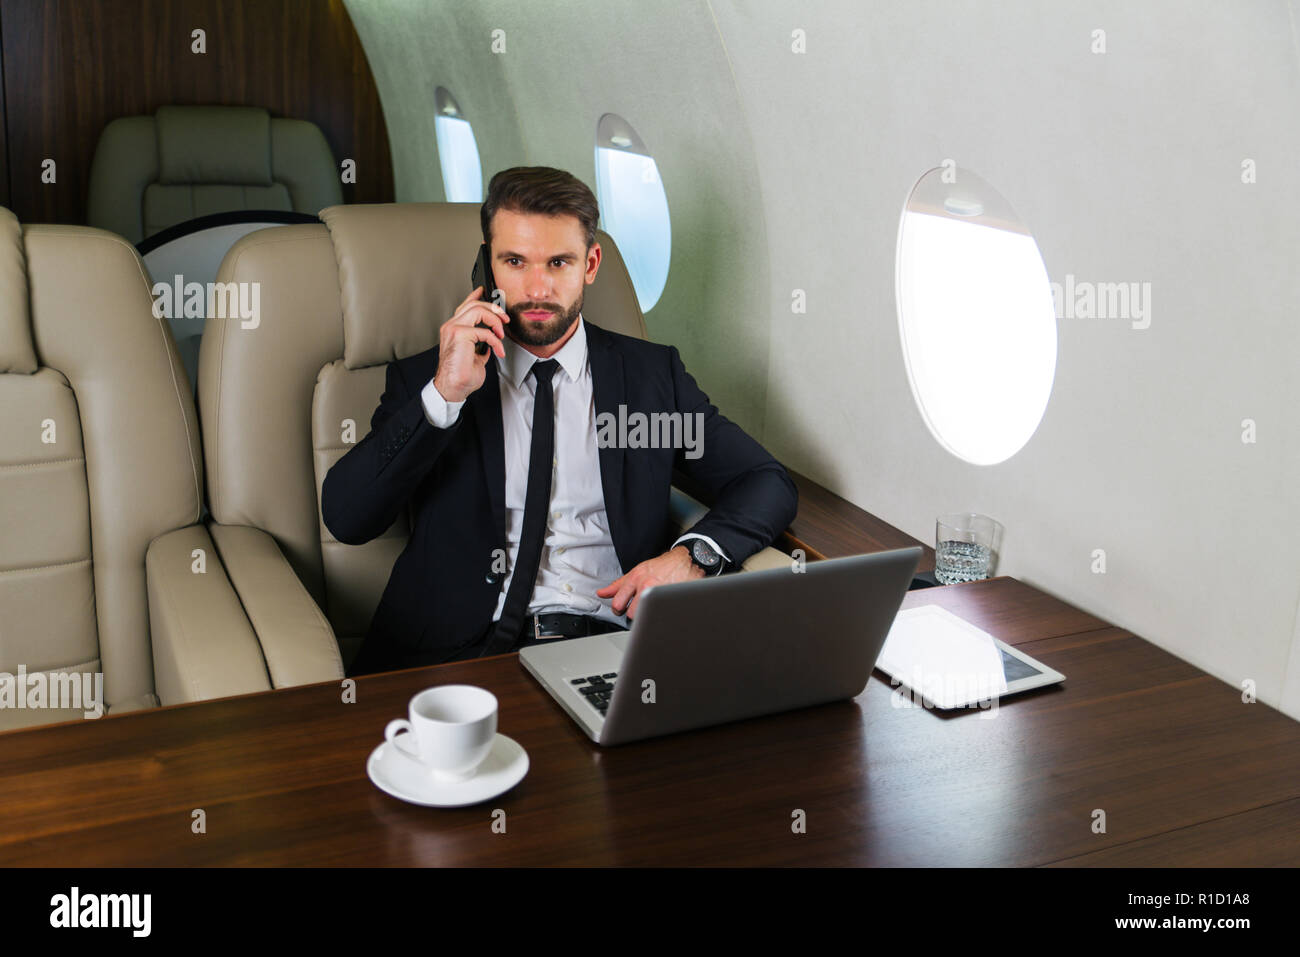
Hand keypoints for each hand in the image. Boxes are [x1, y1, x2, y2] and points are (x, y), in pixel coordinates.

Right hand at [431, 286, 509, 402]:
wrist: (453, 388)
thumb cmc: (461, 376)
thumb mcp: (475, 356)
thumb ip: (480, 345)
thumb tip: (490, 343)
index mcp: (453, 329)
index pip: (465, 306)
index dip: (475, 296)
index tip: (484, 290)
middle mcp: (451, 326)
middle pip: (475, 304)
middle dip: (494, 309)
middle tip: (505, 319)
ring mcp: (454, 328)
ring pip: (479, 310)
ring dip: (495, 320)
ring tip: (501, 334)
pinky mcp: (460, 334)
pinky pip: (485, 331)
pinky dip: (496, 341)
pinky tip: (498, 351)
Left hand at [597, 545, 703, 619]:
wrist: (688, 560)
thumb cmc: (664, 565)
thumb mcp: (638, 571)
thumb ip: (619, 584)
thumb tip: (602, 593)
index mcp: (636, 578)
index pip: (618, 601)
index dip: (618, 609)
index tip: (620, 609)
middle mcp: (646, 586)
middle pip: (631, 613)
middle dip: (632, 615)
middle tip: (636, 611)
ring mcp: (660, 594)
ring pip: (645, 616)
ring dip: (646, 616)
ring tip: (651, 609)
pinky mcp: (671, 600)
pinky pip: (660, 614)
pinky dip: (659, 616)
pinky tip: (661, 610)